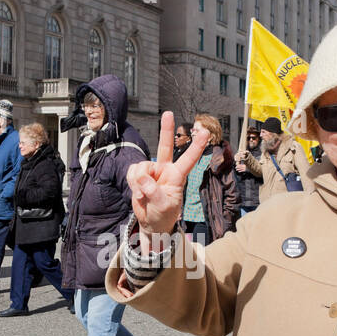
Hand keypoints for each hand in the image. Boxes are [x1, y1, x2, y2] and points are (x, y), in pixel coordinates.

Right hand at [126, 112, 208, 238]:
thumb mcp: (162, 207)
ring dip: (138, 183)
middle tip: (168, 113)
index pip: (189, 159)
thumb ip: (154, 192)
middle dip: (166, 129)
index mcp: (177, 176)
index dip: (196, 146)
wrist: (150, 222)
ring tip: (143, 197)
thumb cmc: (162, 215)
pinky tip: (138, 194)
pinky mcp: (138, 175)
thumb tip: (143, 177)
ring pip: (141, 166)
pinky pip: (132, 172)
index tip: (204, 132)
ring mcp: (151, 171)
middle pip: (165, 146)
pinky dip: (132, 183)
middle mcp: (165, 170)